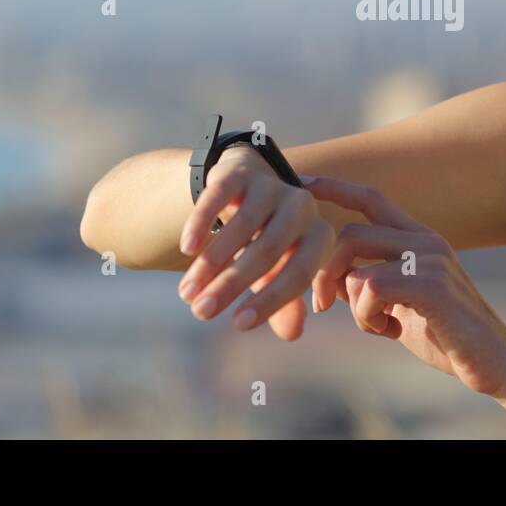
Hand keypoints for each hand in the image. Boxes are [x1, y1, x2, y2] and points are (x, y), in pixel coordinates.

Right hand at [176, 147, 334, 340]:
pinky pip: (219, 197)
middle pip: (268, 251)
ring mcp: (272, 186)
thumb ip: (285, 303)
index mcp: (319, 237)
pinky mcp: (241, 172)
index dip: (269, 301)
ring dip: (210, 263)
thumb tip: (293, 333)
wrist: (246, 191)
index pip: (300, 274)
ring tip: (186, 293)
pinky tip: (187, 248)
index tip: (237, 325)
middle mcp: (303, 207)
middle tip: (201, 312)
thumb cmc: (266, 244)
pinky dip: (202, 223)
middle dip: (231, 285)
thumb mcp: (276, 273)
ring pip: (242, 226)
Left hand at [306, 176, 505, 398]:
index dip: (335, 188)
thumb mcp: (405, 304)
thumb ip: (375, 284)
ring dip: (352, 306)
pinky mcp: (431, 285)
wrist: (497, 365)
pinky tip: (391, 332)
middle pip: (349, 234)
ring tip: (376, 325)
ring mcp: (430, 260)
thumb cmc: (448, 338)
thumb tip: (335, 281)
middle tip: (322, 305)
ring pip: (355, 266)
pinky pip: (369, 290)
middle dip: (325, 272)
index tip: (303, 183)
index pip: (371, 198)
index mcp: (420, 238)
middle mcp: (426, 240)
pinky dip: (367, 319)